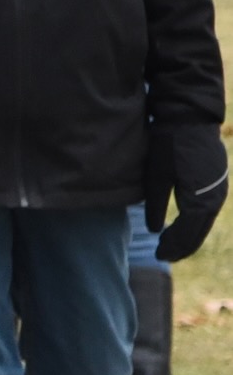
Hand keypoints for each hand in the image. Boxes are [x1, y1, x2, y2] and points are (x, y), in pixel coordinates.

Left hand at [146, 123, 228, 263]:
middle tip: (165, 257)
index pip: (188, 232)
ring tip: (172, 246)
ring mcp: (220, 190)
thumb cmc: (169, 145)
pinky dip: (196, 222)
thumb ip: (155, 205)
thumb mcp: (156, 176)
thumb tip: (154, 231)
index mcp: (201, 200)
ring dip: (190, 235)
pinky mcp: (218, 182)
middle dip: (182, 246)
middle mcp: (216, 198)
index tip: (159, 255)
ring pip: (205, 221)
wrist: (190, 117)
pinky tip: (184, 226)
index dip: (174, 245)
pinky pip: (208, 210)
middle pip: (199, 231)